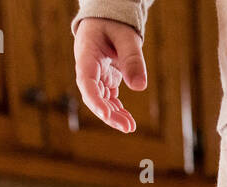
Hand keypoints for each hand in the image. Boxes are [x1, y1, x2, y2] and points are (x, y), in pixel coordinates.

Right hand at [73, 17, 147, 132]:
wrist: (108, 20)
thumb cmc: (114, 24)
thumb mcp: (126, 36)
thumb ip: (132, 58)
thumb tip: (140, 87)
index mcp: (86, 54)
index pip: (86, 81)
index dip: (94, 99)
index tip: (105, 114)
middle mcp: (87, 68)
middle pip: (93, 96)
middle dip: (108, 114)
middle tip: (126, 127)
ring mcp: (96, 76)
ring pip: (101, 101)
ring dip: (114, 115)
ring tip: (130, 127)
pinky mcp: (105, 80)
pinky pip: (109, 99)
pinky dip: (118, 110)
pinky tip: (128, 121)